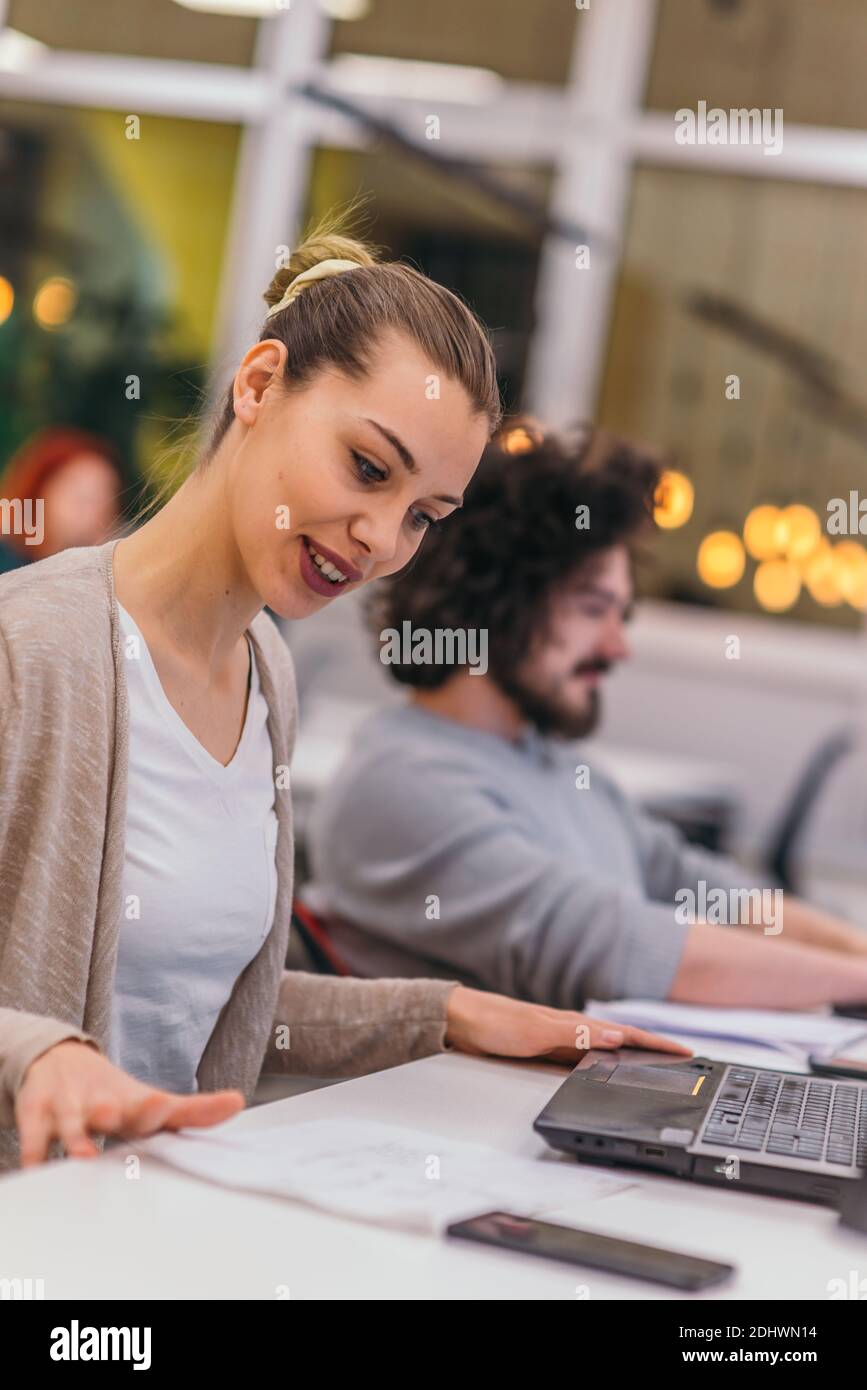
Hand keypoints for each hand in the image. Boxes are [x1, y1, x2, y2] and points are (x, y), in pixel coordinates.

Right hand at [15, 1040, 244, 1166]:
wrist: (57, 1059)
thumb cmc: (111, 1095)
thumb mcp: (146, 1103)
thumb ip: (190, 1113)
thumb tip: (237, 1102)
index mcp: (139, 1104)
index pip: (172, 1108)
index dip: (200, 1109)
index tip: (231, 1103)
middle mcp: (109, 1101)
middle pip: (127, 1108)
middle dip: (142, 1112)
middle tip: (154, 1109)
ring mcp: (72, 1105)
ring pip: (77, 1124)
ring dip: (82, 1137)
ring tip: (87, 1154)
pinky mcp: (39, 1111)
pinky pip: (35, 1135)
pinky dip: (35, 1151)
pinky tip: (36, 1165)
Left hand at [445, 986, 691, 1063]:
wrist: (460, 1022)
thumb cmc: (494, 1021)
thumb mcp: (537, 1030)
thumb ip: (575, 1034)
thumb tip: (614, 1036)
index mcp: (576, 1024)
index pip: (626, 1034)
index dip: (657, 1043)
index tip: (685, 1050)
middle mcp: (572, 1032)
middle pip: (622, 1043)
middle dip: (653, 1051)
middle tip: (681, 1061)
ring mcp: (560, 1043)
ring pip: (605, 1053)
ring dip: (630, 1059)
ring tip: (655, 1068)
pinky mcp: (545, 1054)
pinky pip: (583, 1063)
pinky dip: (603, 1068)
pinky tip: (605, 1075)